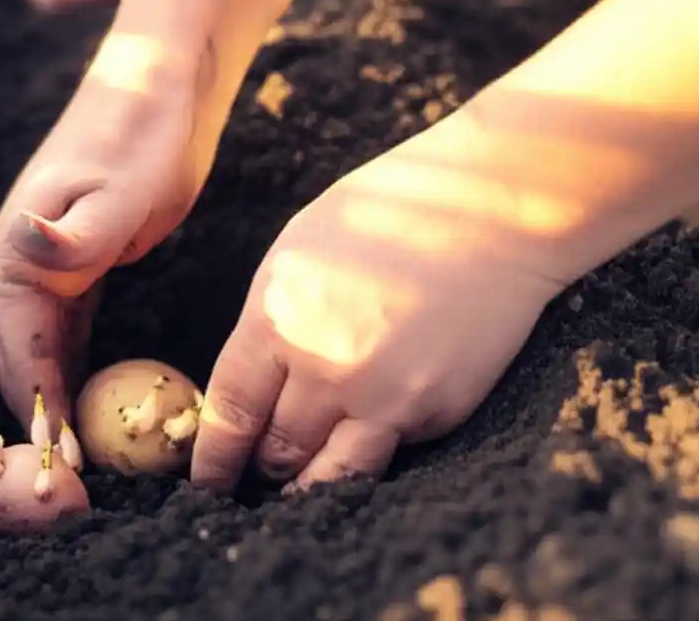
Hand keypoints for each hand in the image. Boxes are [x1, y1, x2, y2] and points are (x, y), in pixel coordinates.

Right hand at [0, 53, 206, 431]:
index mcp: (16, 250)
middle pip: (12, 357)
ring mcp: (42, 264)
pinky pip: (60, 334)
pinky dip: (69, 372)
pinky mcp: (75, 266)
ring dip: (50, 400)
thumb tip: (27, 248)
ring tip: (78, 457)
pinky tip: (89, 404)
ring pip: (34, 350)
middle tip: (65, 478)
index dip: (37, 408)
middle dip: (34, 417)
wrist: (162, 85)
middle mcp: (17, 261)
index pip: (17, 348)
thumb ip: (77, 231)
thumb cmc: (146, 134)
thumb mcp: (121, 187)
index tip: (61, 462)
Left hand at [189, 113, 572, 493]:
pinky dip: (367, 451)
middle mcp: (326, 367)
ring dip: (307, 484)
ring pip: (328, 476)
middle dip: (260, 467)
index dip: (214, 458)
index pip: (230, 413)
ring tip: (298, 485)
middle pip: (275, 452)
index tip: (207, 482)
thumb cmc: (388, 217)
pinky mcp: (434, 411)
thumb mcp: (298, 255)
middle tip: (254, 475)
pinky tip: (365, 434)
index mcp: (279, 320)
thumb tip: (247, 390)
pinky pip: (387, 452)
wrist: (491, 212)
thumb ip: (268, 325)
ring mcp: (384, 396)